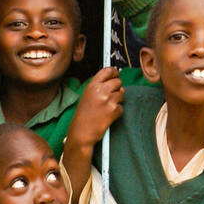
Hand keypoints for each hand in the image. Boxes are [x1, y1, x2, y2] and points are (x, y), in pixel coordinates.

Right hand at [62, 67, 123, 194]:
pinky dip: (118, 111)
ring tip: (107, 107)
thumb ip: (99, 86)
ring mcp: (108, 100)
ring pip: (122, 93)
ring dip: (118, 100)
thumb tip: (113, 78)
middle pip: (118, 81)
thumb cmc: (84, 115)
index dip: (114, 72)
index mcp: (92, 85)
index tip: (116, 75)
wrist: (81, 132)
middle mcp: (100, 90)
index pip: (108, 70)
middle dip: (117, 88)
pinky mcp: (114, 110)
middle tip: (111, 96)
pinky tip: (108, 115)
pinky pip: (122, 107)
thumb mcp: (87, 95)